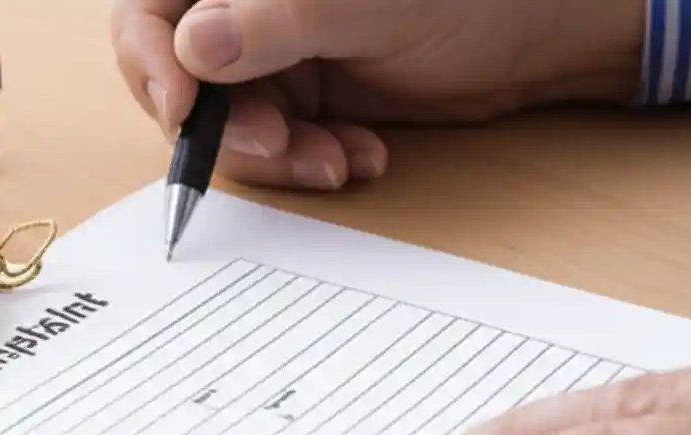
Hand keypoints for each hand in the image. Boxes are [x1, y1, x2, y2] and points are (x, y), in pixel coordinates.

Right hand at [110, 0, 645, 190]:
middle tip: (276, 146)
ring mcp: (276, 55)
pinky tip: (363, 156)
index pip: (153, 10)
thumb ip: (278, 20)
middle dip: (227, 125)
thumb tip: (192, 47)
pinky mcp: (308, 98)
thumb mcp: (369, 3)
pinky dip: (312, 162)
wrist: (539, 33)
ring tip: (336, 162)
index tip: (184, 108)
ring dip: (277, 156)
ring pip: (232, 124)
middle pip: (184, 78)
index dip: (151, 60)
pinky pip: (280, 146)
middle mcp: (248, 8)